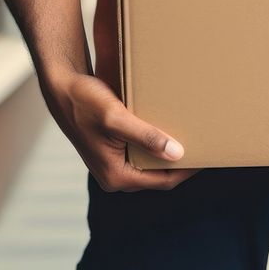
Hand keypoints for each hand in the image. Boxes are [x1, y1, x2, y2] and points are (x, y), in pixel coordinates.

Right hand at [42, 69, 198, 191]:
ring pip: (151, 164)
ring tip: (190, 137)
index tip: (207, 155)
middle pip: (158, 175)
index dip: (188, 170)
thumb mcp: (117, 118)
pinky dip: (156, 145)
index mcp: (116, 176)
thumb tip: (177, 153)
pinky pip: (142, 154)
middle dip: (180, 162)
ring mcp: (113, 164)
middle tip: (203, 145)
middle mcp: (114, 176)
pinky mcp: (113, 151)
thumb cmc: (85, 101)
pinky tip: (169, 129)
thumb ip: (146, 137)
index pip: (164, 181)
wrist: (61, 88)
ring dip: (169, 152)